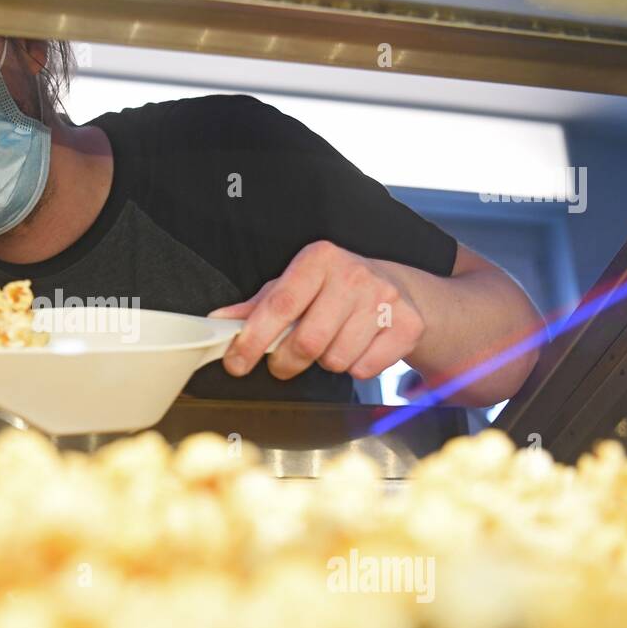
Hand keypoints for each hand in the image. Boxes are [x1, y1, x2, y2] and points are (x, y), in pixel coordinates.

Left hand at [210, 240, 424, 380]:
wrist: (400, 289)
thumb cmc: (335, 288)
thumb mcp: (296, 286)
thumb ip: (258, 306)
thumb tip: (218, 320)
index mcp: (319, 258)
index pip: (278, 306)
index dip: (252, 340)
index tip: (236, 363)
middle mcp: (353, 274)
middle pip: (307, 342)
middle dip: (286, 363)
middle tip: (283, 363)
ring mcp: (384, 299)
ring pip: (336, 360)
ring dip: (325, 362)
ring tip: (332, 342)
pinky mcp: (408, 325)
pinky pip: (365, 369)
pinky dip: (356, 367)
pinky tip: (359, 346)